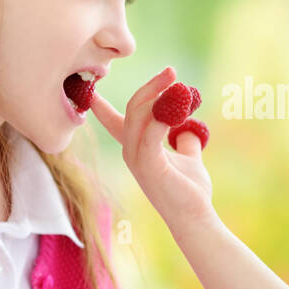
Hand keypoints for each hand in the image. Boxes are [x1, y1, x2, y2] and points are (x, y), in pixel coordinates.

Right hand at [89, 66, 215, 228]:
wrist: (195, 218)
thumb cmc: (190, 193)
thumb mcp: (188, 160)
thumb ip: (185, 143)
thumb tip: (190, 131)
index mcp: (136, 149)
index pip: (113, 121)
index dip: (103, 103)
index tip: (92, 85)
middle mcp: (131, 152)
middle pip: (132, 109)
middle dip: (150, 87)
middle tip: (171, 71)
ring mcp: (136, 159)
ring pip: (138, 116)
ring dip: (158, 94)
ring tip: (179, 82)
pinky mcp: (148, 165)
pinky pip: (151, 133)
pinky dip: (163, 115)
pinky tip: (181, 104)